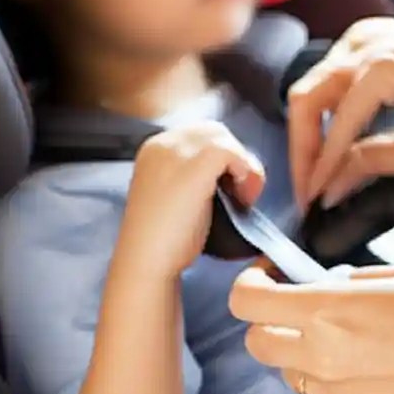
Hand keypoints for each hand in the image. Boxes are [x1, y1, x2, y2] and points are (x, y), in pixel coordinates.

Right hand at [121, 122, 265, 277]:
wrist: (147, 262)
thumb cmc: (165, 242)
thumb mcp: (175, 197)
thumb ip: (194, 177)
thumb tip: (232, 172)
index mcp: (154, 149)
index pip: (200, 135)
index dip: (222, 158)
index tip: (228, 190)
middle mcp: (162, 143)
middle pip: (215, 132)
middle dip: (234, 159)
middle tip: (240, 196)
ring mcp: (177, 151)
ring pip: (226, 140)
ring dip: (243, 167)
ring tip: (241, 201)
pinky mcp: (196, 164)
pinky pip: (232, 152)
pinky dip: (246, 172)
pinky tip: (242, 198)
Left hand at [229, 263, 393, 393]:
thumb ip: (356, 282)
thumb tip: (331, 287)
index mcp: (333, 311)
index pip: (246, 304)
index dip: (249, 286)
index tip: (269, 278)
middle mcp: (328, 359)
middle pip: (257, 346)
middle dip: (270, 325)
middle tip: (306, 310)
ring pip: (298, 378)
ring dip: (311, 356)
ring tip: (366, 340)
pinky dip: (356, 384)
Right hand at [287, 18, 393, 208]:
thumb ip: (366, 167)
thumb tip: (327, 187)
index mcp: (386, 64)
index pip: (333, 123)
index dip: (318, 167)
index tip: (310, 200)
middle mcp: (382, 39)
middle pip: (313, 91)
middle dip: (306, 143)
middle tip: (307, 185)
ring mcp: (391, 34)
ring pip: (325, 74)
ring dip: (318, 117)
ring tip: (320, 159)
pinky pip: (349, 61)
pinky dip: (339, 93)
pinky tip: (339, 120)